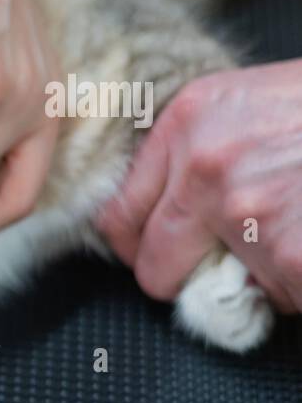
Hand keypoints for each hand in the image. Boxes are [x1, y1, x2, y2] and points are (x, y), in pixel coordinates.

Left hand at [98, 60, 301, 313]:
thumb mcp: (251, 103)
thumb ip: (197, 151)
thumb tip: (161, 214)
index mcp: (189, 122)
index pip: (117, 212)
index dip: (134, 244)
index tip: (148, 253)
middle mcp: (206, 168)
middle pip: (152, 266)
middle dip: (179, 279)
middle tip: (213, 269)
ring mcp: (248, 216)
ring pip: (223, 287)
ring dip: (261, 276)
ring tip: (299, 229)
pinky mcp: (290, 260)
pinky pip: (280, 299)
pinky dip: (300, 287)